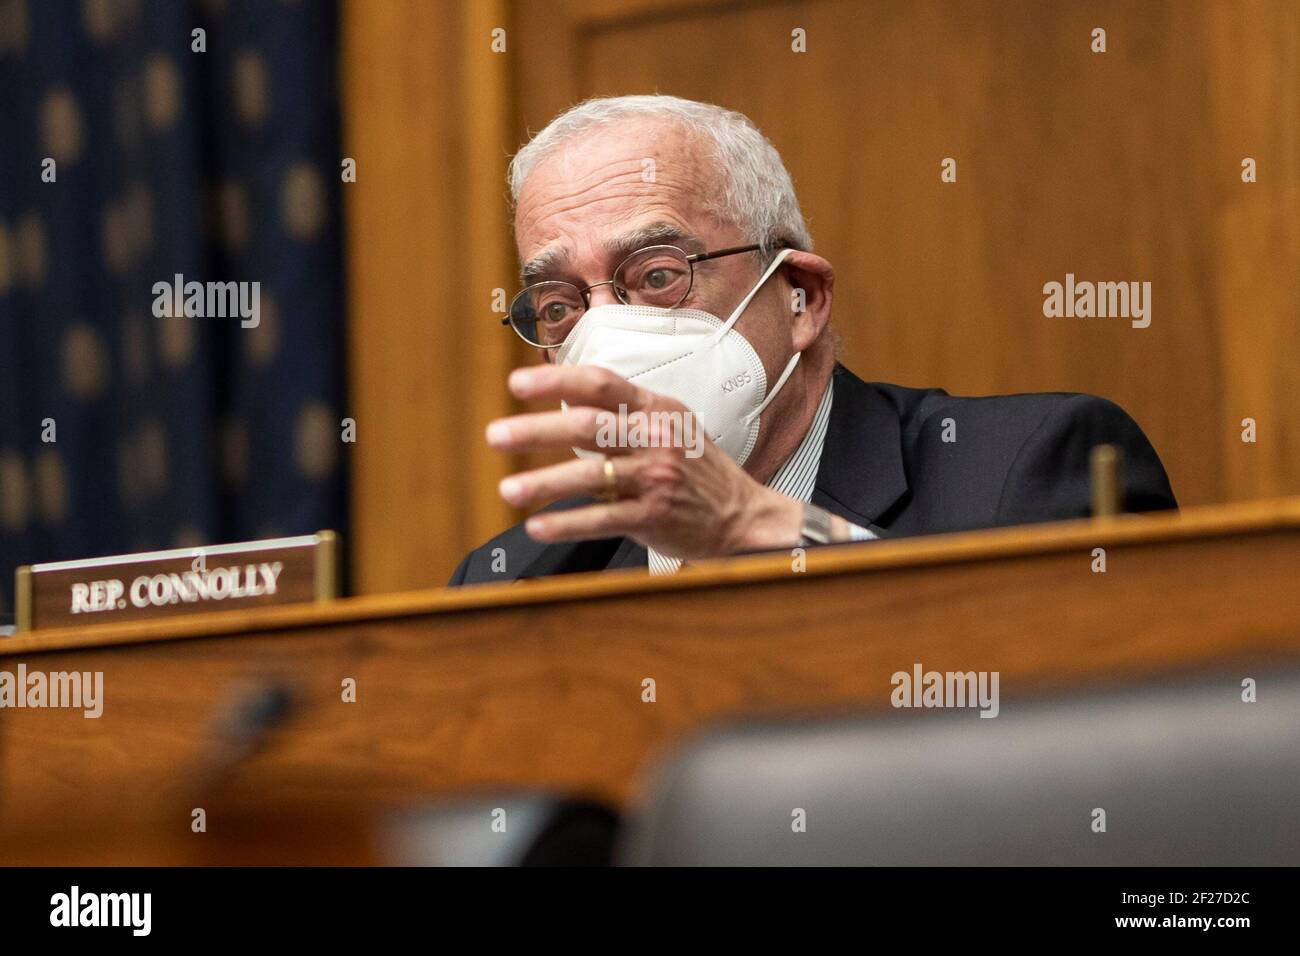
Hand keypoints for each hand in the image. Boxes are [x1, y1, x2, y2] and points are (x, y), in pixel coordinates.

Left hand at [485, 364, 803, 558]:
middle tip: (497, 436)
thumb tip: (566, 395)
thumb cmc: (699, 467)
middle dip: (536, 431)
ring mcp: (656, 478)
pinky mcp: (654, 517)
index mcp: (656, 409)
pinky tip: (538, 526)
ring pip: (591, 476)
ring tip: (508, 489)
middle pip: (588, 427)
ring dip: (544, 483)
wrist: (742, 514)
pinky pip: (602, 519)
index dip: (557, 380)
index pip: (601, 384)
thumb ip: (625, 410)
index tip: (517, 383)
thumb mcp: (671, 423)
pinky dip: (567, 523)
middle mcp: (655, 439)